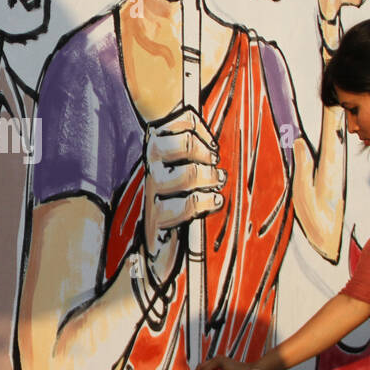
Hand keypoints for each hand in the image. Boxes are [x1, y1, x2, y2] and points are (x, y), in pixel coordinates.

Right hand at [142, 106, 223, 286]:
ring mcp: (154, 193)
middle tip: (214, 166)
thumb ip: (193, 145)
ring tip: (216, 184)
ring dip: (209, 178)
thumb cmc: (177, 201)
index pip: (178, 122)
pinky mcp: (159, 219)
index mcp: (158, 148)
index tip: (209, 144)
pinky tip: (215, 202)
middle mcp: (153, 167)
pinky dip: (206, 202)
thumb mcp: (184, 166)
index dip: (197, 127)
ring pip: (187, 174)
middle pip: (183, 145)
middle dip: (206, 154)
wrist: (157, 247)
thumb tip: (206, 134)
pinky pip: (187, 205)